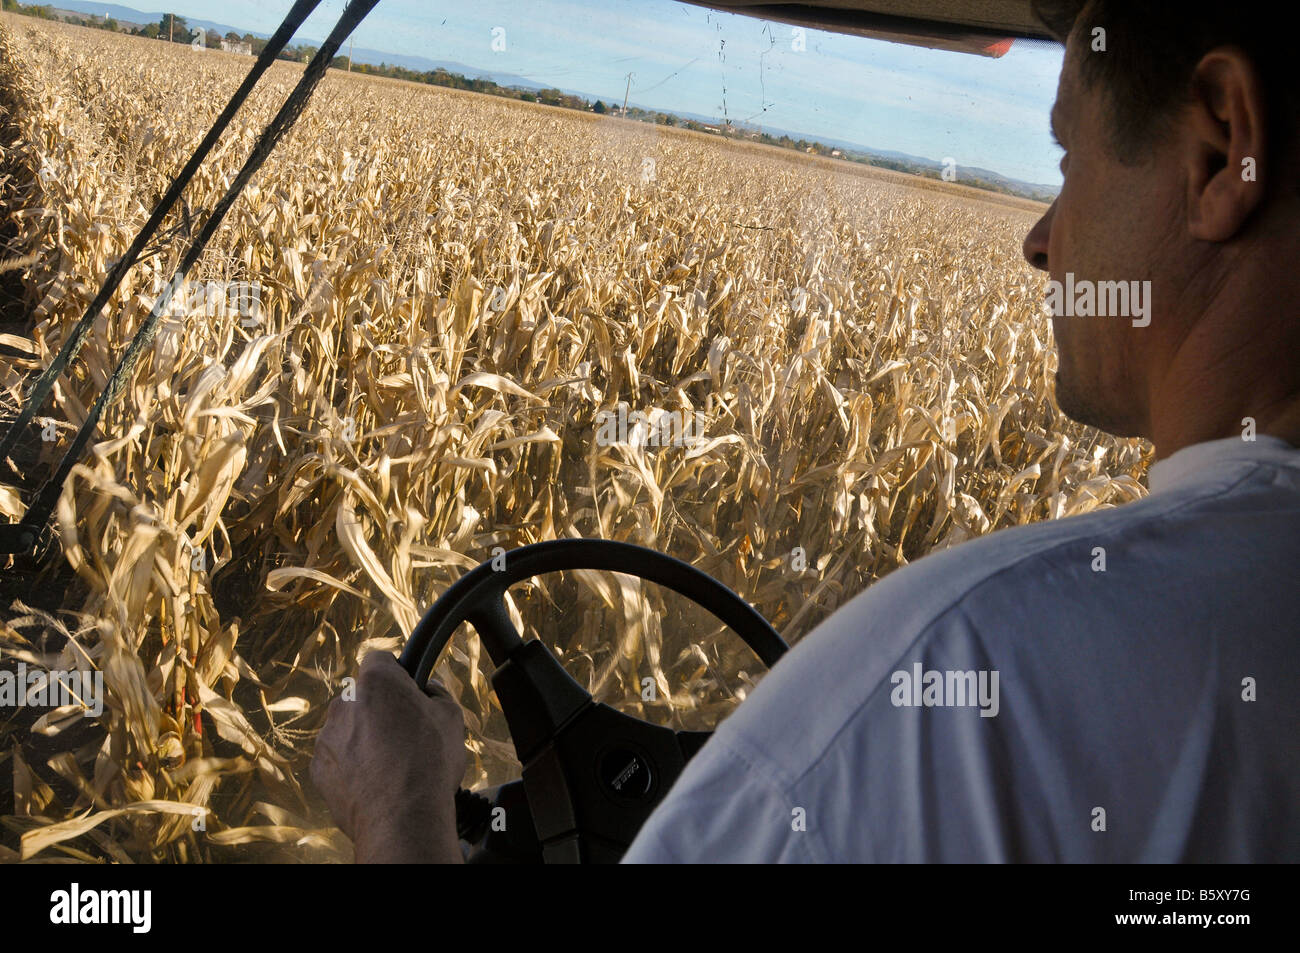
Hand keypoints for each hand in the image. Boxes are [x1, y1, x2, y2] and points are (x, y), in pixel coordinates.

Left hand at [311, 650, 466, 862]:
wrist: (402, 818)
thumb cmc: (428, 764)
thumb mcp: (451, 718)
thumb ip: (437, 694)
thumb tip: (428, 690)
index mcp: (377, 682)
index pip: (379, 658)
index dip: (395, 673)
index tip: (406, 690)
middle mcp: (344, 702)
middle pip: (362, 695)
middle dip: (378, 708)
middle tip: (404, 732)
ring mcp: (327, 736)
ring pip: (347, 727)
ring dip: (363, 737)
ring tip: (390, 763)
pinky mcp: (318, 768)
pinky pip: (336, 757)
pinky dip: (351, 765)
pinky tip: (374, 781)